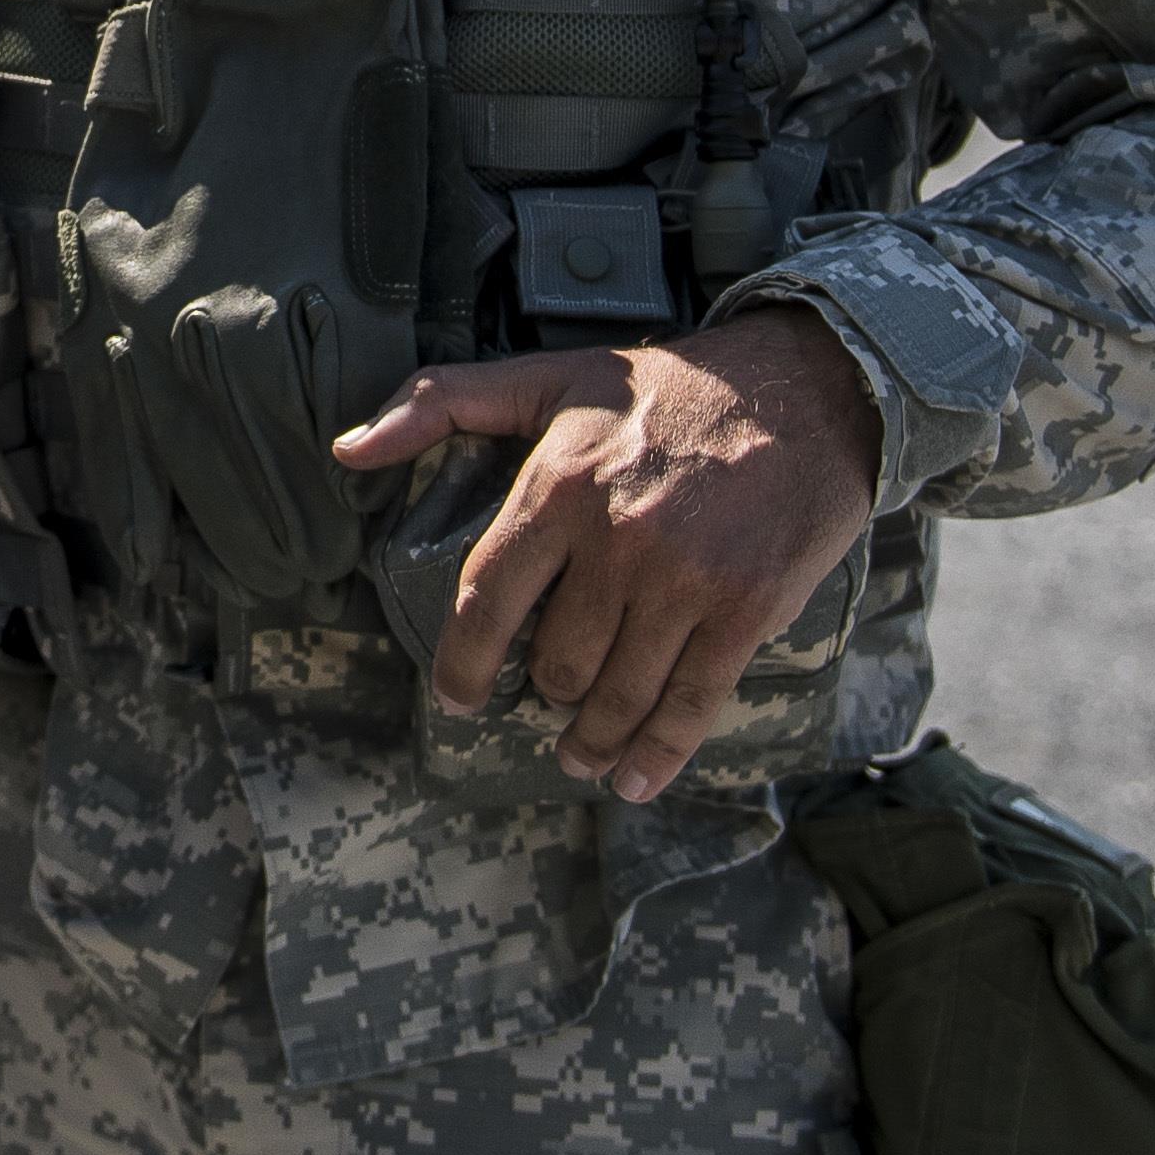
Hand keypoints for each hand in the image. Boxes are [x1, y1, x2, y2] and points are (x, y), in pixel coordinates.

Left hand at [331, 306, 883, 801]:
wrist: (807, 389)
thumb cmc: (668, 386)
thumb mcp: (549, 377)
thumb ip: (439, 404)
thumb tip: (347, 449)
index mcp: (559, 486)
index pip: (487, 602)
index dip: (464, 667)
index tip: (457, 699)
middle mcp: (618, 540)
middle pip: (556, 662)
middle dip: (544, 697)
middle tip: (544, 708)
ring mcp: (686, 581)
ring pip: (618, 694)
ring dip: (591, 740)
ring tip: (579, 756)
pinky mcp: (747, 610)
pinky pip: (692, 703)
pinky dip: (660, 753)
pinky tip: (636, 777)